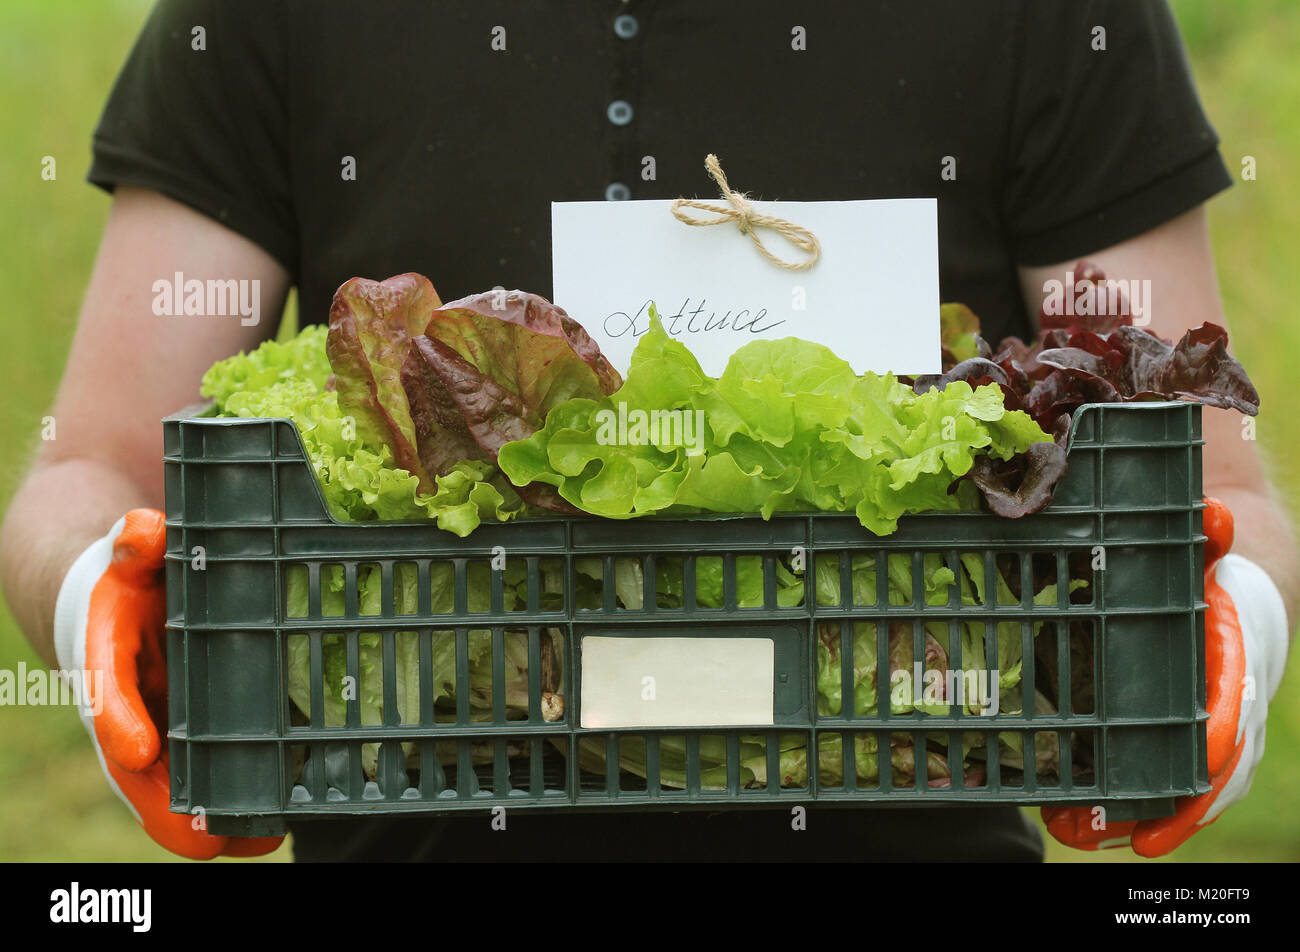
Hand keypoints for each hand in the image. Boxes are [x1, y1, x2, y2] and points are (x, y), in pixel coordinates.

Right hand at [54, 508, 282, 859]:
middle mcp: (124, 706)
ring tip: (259, 840)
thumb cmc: (133, 574)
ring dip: (206, 821)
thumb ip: (135, 540)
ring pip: (169, 786)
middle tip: (205, 841)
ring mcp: (151, 728)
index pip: (105, 691)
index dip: (118, 721)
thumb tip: (144, 529)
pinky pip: (199, 777)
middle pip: (134, 768)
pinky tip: (272, 828)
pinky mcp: (180, 735)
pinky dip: (227, 805)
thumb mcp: (131, 550)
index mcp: (105, 657)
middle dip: (166, 806)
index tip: (137, 750)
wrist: (113, 599)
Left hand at [1041, 497, 1288, 855]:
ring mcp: (1215, 734)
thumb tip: (1214, 513)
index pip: (1230, 720)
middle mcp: (1231, 712)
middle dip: (1169, 810)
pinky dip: (1134, 808)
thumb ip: (1212, 538)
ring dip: (1140, 819)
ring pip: (1187, 791)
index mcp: (1234, 671)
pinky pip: (1167, 783)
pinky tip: (1084, 826)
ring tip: (1079, 836)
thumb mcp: (1215, 556)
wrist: (1249, 599)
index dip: (1211, 754)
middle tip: (1120, 838)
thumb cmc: (1219, 579)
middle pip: (1209, 777)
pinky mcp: (1190, 741)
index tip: (1193, 778)